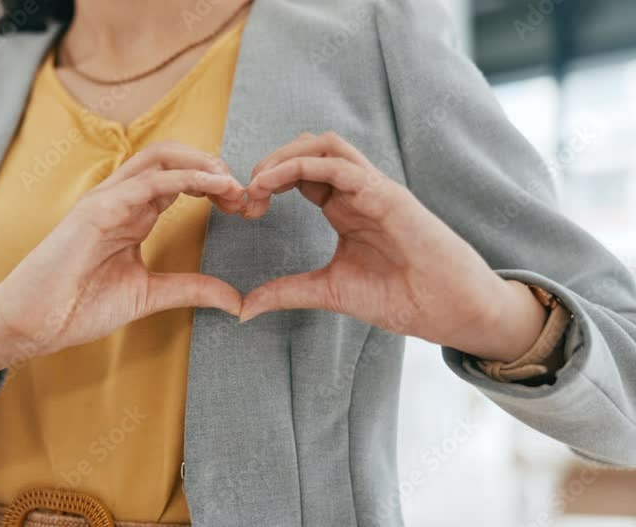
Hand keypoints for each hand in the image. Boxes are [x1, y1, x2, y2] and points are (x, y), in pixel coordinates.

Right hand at [0, 141, 244, 357]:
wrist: (32, 323)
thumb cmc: (78, 306)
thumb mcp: (149, 295)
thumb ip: (191, 289)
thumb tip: (236, 299)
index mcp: (132, 214)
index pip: (179, 180)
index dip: (215, 186)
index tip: (244, 207)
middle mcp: (121, 199)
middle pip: (173, 157)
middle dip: (214, 166)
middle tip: (245, 194)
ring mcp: (107, 199)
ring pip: (161, 157)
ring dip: (204, 164)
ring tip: (233, 184)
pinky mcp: (97, 208)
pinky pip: (148, 181)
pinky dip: (187, 178)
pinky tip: (215, 186)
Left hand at [239, 132, 546, 361]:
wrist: (449, 310)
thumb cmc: (401, 297)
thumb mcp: (329, 292)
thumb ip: (287, 292)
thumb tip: (243, 308)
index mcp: (344, 207)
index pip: (300, 173)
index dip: (267, 182)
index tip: (244, 208)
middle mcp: (357, 191)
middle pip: (309, 148)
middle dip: (270, 161)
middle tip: (246, 193)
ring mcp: (373, 189)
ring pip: (325, 145)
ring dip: (284, 156)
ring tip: (258, 182)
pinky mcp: (387, 195)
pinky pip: (341, 166)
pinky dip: (302, 166)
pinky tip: (274, 183)